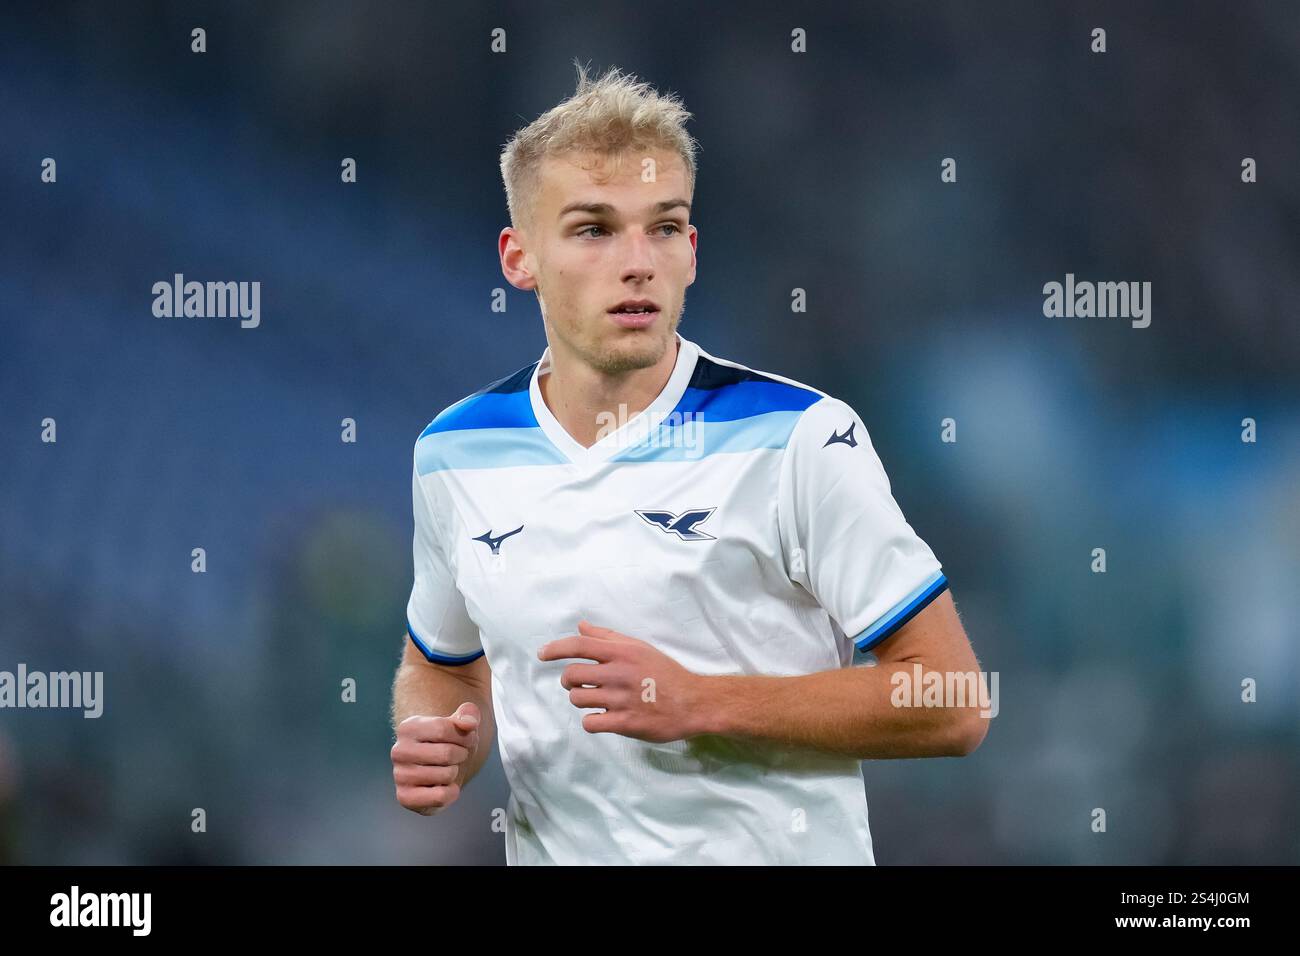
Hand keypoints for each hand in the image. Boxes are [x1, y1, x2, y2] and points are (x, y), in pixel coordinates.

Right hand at [391, 702, 479, 814]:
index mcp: (408, 727)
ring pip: (446, 775)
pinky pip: (441, 796)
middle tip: (458, 756)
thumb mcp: (461, 724)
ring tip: (447, 769)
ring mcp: (400, 775)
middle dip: (462, 755)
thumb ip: (468, 715)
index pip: (444, 729)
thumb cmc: (449, 742)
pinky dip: (451, 792)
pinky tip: (444, 786)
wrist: (437, 768)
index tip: (469, 739)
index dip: (465, 736)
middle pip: (447, 753)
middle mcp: (399, 750)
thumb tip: (469, 723)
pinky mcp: (405, 797)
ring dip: (455, 773)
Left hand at [537, 621, 706, 743]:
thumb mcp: (639, 648)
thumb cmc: (665, 672)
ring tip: (597, 699)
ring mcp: (622, 699)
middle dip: (570, 680)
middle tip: (580, 683)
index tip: (542, 654)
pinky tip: (603, 717)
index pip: (579, 645)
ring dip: (581, 699)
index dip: (555, 648)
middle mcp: (619, 673)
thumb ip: (608, 637)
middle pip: (572, 675)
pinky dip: (592, 721)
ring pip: (578, 699)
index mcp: (622, 652)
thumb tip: (580, 626)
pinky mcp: (625, 723)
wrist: (693, 702)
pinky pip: (590, 723)